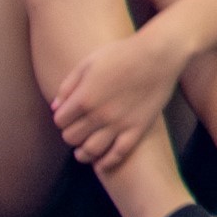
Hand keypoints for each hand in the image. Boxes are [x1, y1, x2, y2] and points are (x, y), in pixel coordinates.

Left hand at [47, 30, 183, 175]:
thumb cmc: (123, 53)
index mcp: (84, 97)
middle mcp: (99, 114)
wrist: (160, 53)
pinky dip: (106, 163)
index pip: (60, 121)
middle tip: (79, 128)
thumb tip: (55, 107)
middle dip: (71, 134)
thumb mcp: (89, 62)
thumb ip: (68, 85)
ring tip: (84, 149)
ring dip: (83, 152)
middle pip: (72, 138)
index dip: (62, 118)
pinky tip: (101, 163)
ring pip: (91, 151)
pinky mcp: (138, 128)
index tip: (70, 115)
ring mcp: (119, 124)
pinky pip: (118, 154)